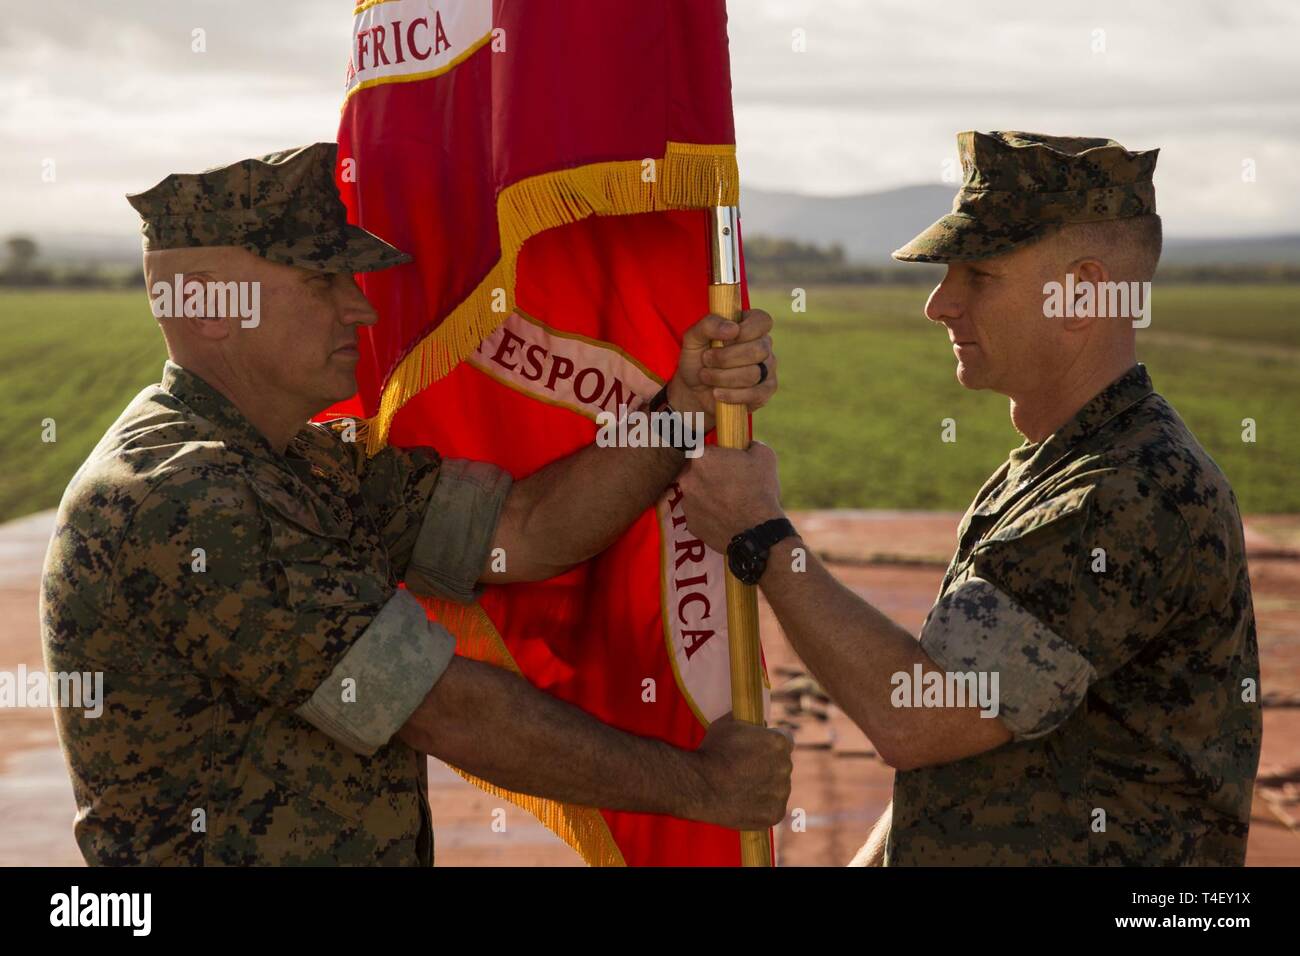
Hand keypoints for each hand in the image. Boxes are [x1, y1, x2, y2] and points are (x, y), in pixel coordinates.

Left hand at [668, 309, 776, 429]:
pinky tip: (717, 393)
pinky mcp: (765, 391)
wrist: (694, 390)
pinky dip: (731, 395)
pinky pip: (755, 394)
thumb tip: (733, 328)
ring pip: (753, 374)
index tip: (725, 338)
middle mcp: (764, 345)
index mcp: (751, 325)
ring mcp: (767, 369)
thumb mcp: (694, 337)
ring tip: (706, 376)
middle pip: (758, 350)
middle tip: (706, 359)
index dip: (746, 330)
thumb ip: (708, 325)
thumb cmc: (698, 359)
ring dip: (722, 377)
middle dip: (725, 358)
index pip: (762, 321)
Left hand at [678, 441, 783, 552]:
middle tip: (730, 483)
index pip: (705, 449)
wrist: (757, 531)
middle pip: (697, 472)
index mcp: (702, 458)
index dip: (718, 455)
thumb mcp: (764, 456)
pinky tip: (726, 517)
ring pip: (696, 493)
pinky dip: (709, 514)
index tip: (728, 462)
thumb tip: (748, 445)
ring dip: (708, 495)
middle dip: (711, 475)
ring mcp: (686, 503)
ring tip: (730, 503)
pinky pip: (699, 514)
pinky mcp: (690, 524)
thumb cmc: (760, 490)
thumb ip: (750, 445)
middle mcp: (688, 479)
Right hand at [687, 715, 792, 829]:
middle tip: (744, 770)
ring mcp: (781, 792)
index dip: (770, 744)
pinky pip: (772, 809)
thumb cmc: (712, 751)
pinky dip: (760, 807)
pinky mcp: (775, 814)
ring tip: (739, 788)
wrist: (700, 785)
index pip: (785, 740)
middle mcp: (786, 766)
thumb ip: (748, 722)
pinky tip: (742, 802)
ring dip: (764, 787)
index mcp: (779, 742)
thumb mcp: (728, 723)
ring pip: (777, 788)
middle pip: (781, 764)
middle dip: (767, 766)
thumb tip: (756, 721)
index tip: (759, 749)